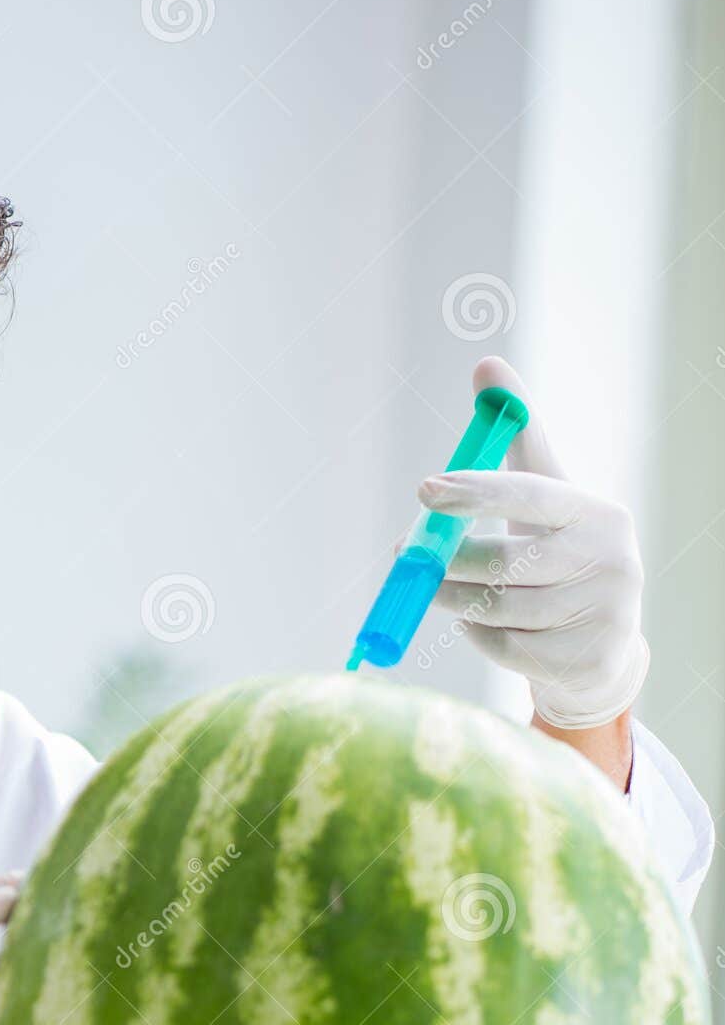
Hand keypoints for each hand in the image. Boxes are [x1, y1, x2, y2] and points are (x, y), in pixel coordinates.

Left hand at [421, 357, 648, 729]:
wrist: (599, 649)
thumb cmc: (559, 558)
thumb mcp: (545, 499)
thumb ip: (519, 437)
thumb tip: (487, 364)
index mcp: (597, 514)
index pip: (531, 495)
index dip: (475, 492)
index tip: (424, 489)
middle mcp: (612, 560)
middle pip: (506, 562)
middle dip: (449, 563)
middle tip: (411, 563)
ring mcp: (606, 613)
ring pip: (499, 608)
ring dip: (457, 602)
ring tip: (448, 594)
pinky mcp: (589, 660)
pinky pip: (505, 647)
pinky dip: (478, 637)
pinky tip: (477, 626)